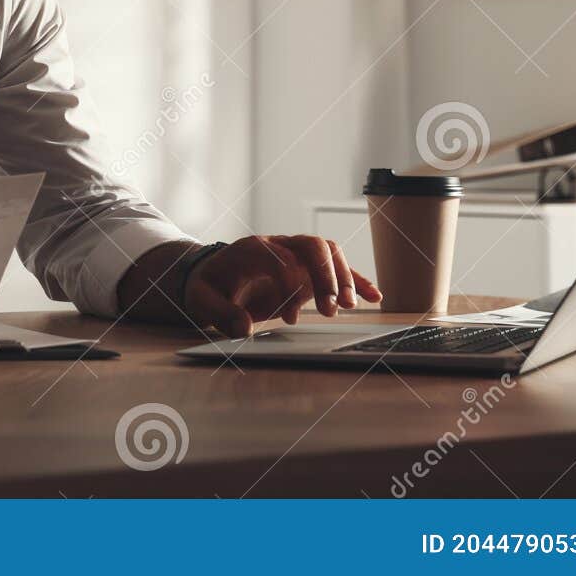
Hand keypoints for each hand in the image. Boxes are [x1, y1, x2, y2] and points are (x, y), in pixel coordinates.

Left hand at [184, 235, 380, 338]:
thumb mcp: (202, 301)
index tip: (288, 314)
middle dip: (325, 275)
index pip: (278, 252)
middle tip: (330, 309)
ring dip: (342, 278)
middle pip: (312, 246)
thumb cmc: (208, 287)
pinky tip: (373, 297)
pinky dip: (356, 281)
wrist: (214, 279)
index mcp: (252, 248)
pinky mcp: (309, 272)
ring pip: (330, 253)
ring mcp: (297, 257)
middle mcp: (280, 246)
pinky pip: (337, 269)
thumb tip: (244, 329)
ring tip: (347, 307)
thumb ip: (220, 313)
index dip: (287, 279)